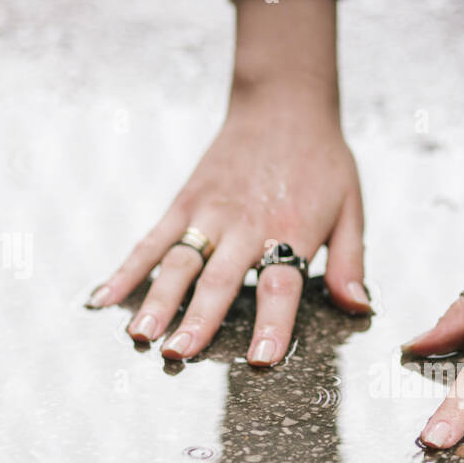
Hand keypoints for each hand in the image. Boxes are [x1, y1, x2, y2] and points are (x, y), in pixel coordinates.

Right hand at [85, 0, 367, 365]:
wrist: (284, 102)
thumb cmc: (321, 161)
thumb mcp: (351, 208)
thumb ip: (349, 263)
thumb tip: (359, 308)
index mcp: (291, 232)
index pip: (281, 287)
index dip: (272, 325)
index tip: (260, 360)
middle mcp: (246, 225)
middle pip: (220, 280)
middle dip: (198, 320)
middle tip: (179, 355)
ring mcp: (209, 212)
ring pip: (178, 262)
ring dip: (157, 301)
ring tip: (140, 337)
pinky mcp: (184, 201)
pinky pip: (150, 240)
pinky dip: (126, 270)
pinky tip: (104, 299)